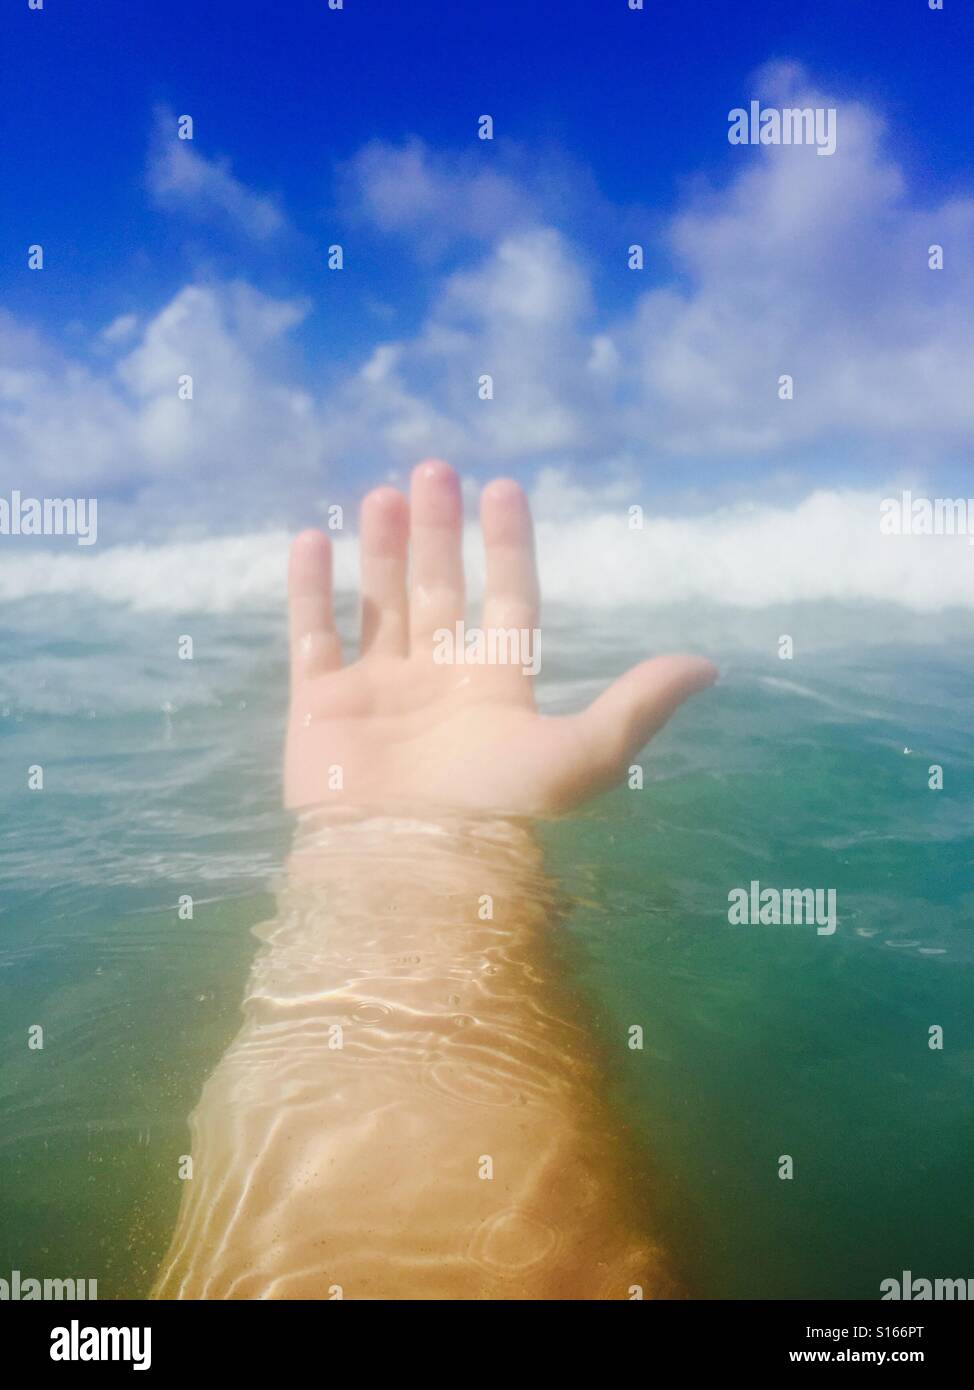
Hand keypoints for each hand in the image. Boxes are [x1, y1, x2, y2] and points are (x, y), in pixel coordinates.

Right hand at [285, 459, 715, 813]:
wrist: (405, 863)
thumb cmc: (494, 809)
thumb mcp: (583, 754)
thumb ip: (638, 705)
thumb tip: (709, 666)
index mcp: (497, 688)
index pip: (508, 600)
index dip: (509, 546)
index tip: (503, 487)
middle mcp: (437, 683)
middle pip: (441, 591)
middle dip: (440, 531)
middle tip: (435, 469)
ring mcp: (376, 691)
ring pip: (381, 604)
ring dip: (383, 549)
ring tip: (386, 494)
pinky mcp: (319, 705)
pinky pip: (311, 635)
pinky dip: (309, 590)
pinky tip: (311, 539)